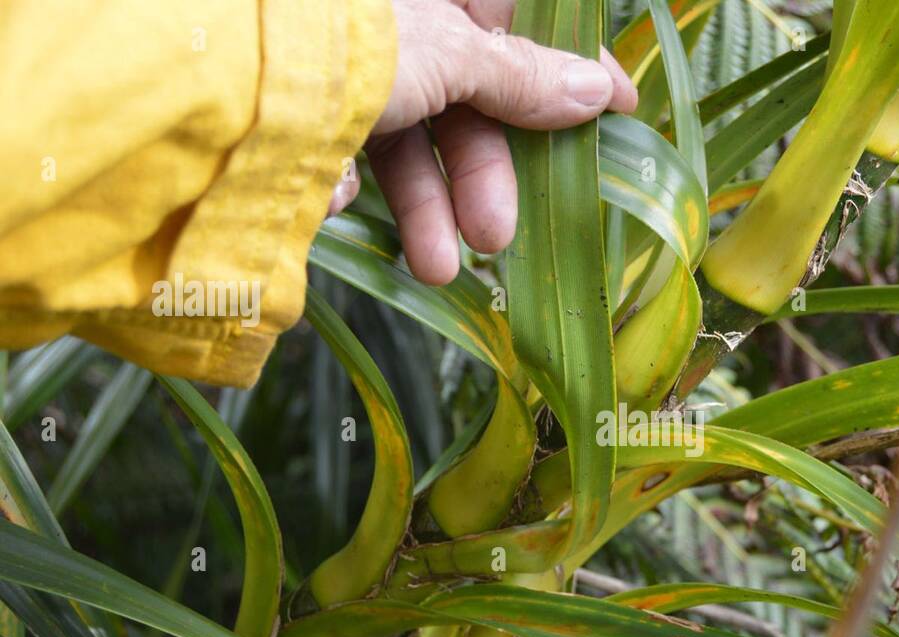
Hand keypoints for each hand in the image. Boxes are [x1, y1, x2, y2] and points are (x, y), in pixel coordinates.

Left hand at [330, 0, 637, 284]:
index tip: (618, 114)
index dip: (573, 71)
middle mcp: (395, 23)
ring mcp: (348, 64)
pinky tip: (327, 198)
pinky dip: (344, 184)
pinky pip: (344, 149)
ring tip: (431, 270)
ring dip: (422, 211)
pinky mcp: (300, 105)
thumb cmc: (335, 33)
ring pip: (406, 142)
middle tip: (494, 240)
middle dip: (480, 180)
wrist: (198, 64)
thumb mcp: (445, 54)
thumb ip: (518, 77)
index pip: (521, 25)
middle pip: (467, 102)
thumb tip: (599, 90)